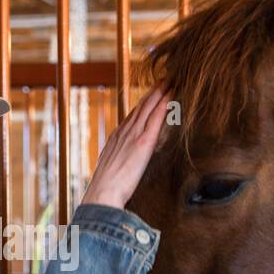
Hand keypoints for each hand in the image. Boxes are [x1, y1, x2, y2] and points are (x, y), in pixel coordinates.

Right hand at [79, 83, 170, 209]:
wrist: (102, 194)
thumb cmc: (105, 189)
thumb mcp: (110, 171)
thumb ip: (118, 163)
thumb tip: (122, 165)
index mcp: (115, 139)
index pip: (132, 117)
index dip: (142, 105)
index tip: (150, 95)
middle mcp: (123, 133)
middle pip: (140, 108)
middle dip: (152, 93)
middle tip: (163, 80)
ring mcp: (133, 136)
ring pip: (148, 109)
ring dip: (159, 93)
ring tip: (169, 81)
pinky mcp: (143, 143)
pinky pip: (155, 119)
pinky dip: (163, 106)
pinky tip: (171, 96)